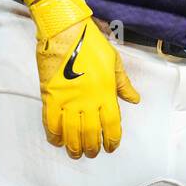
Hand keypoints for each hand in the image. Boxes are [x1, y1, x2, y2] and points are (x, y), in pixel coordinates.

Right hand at [31, 0, 139, 157]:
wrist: (65, 32)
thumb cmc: (92, 44)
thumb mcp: (115, 62)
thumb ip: (124, 84)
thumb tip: (135, 99)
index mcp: (106, 93)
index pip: (111, 124)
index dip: (112, 139)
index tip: (111, 146)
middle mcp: (87, 101)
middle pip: (90, 134)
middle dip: (93, 147)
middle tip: (93, 153)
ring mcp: (67, 100)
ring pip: (71, 133)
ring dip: (74, 147)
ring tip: (77, 153)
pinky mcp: (50, 97)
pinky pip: (51, 123)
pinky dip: (54, 135)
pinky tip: (58, 141)